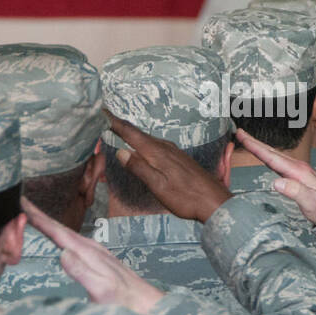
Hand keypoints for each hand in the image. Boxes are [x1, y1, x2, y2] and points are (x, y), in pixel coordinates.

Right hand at [22, 198, 163, 314]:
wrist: (148, 307)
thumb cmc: (126, 304)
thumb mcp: (102, 291)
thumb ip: (83, 272)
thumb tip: (63, 253)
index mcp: (89, 254)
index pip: (58, 232)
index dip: (38, 218)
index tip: (22, 202)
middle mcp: (93, 249)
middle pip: (60, 227)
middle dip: (40, 214)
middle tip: (20, 199)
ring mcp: (97, 253)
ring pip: (67, 233)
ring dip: (49, 223)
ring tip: (32, 214)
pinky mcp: (100, 260)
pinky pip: (74, 241)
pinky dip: (61, 234)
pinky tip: (59, 236)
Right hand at [105, 113, 231, 221]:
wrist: (214, 202)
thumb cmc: (186, 197)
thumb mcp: (158, 186)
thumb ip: (140, 168)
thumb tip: (121, 152)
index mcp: (157, 153)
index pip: (131, 133)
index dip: (115, 122)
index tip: (101, 112)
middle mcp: (165, 148)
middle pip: (138, 134)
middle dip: (121, 126)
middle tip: (104, 119)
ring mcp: (173, 152)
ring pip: (147, 139)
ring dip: (132, 134)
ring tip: (119, 131)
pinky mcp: (179, 158)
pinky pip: (156, 145)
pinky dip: (144, 143)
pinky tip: (142, 147)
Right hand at [233, 129, 315, 225]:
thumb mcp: (310, 202)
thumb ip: (295, 191)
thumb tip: (276, 182)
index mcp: (298, 170)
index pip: (272, 156)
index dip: (255, 147)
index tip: (242, 136)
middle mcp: (297, 166)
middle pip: (271, 152)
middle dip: (254, 142)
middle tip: (239, 132)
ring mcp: (298, 170)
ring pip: (274, 155)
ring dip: (260, 147)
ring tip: (247, 140)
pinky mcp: (298, 175)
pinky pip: (278, 162)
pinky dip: (268, 155)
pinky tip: (265, 156)